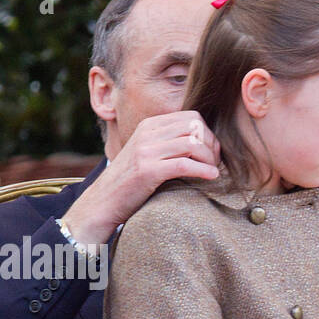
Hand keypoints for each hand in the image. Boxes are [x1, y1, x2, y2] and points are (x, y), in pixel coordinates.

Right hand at [60, 111, 220, 245]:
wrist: (103, 201)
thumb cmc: (131, 182)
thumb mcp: (148, 154)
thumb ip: (168, 144)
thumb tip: (202, 143)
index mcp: (149, 125)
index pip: (191, 117)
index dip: (208, 134)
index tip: (212, 153)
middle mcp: (147, 133)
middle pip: (195, 127)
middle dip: (212, 145)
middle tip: (215, 163)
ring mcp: (146, 151)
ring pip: (192, 143)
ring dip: (209, 158)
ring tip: (212, 172)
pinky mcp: (147, 170)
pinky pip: (184, 165)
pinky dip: (203, 170)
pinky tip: (212, 177)